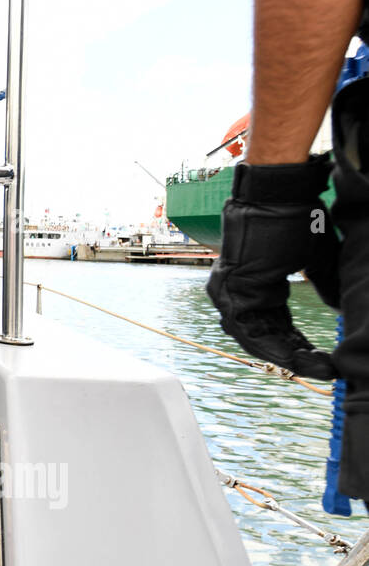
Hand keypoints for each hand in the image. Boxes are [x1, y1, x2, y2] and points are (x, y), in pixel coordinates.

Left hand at [205, 156, 339, 378]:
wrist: (278, 195)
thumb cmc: (296, 219)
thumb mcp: (316, 260)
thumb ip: (324, 286)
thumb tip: (338, 309)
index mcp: (255, 285)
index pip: (275, 326)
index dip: (298, 346)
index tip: (323, 361)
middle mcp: (235, 292)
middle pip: (263, 336)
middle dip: (294, 356)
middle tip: (322, 371)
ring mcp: (227, 292)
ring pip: (255, 338)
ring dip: (287, 356)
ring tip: (316, 367)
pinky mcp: (229, 291)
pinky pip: (249, 330)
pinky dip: (274, 346)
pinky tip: (301, 357)